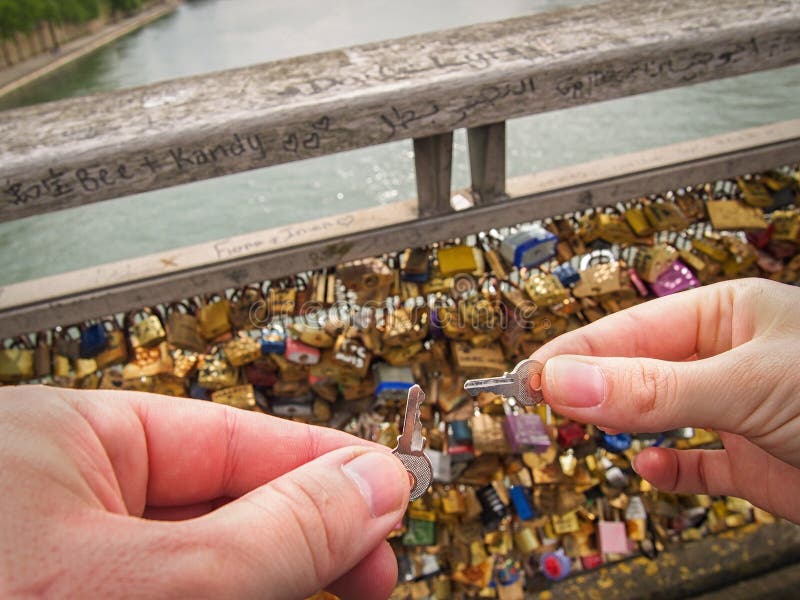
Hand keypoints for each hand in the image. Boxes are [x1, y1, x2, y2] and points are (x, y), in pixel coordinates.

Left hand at [0, 386, 408, 598]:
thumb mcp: (153, 582)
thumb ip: (274, 533)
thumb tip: (368, 484)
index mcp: (64, 444)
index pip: (231, 439)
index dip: (321, 466)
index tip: (389, 494)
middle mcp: (55, 499)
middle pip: (220, 503)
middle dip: (303, 537)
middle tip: (373, 571)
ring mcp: (56, 567)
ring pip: (194, 565)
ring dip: (267, 585)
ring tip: (335, 593)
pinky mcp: (62, 598)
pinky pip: (163, 594)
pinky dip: (218, 599)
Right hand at [531, 278, 799, 522]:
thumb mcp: (744, 384)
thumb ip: (654, 389)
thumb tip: (566, 382)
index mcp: (729, 315)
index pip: (633, 329)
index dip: (577, 351)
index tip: (531, 374)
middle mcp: (730, 359)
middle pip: (640, 370)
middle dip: (593, 387)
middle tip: (540, 399)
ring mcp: (740, 412)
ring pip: (661, 416)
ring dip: (625, 424)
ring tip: (583, 424)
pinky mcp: (755, 465)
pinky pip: (696, 465)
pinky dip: (669, 470)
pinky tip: (652, 467)